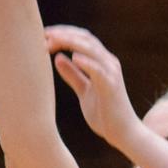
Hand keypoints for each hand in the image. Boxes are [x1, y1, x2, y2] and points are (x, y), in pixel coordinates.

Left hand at [44, 25, 141, 147]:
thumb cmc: (104, 113)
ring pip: (91, 49)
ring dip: (70, 43)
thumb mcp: (84, 91)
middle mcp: (108, 63)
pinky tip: (73, 58)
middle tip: (44, 35)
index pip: (82, 38)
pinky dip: (86, 62)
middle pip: (86, 39)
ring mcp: (111, 73)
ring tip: (52, 41)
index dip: (64, 33)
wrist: (123, 133)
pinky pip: (98, 70)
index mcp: (101, 62)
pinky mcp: (112, 86)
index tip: (45, 34)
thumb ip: (73, 75)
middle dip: (64, 34)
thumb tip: (58, 58)